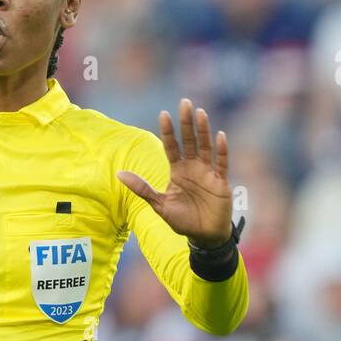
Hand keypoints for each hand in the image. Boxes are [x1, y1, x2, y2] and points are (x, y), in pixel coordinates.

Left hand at [117, 98, 232, 248]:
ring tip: (200, 113)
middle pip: (189, 141)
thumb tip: (118, 174)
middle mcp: (193, 168)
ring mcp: (208, 173)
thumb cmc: (182, 220)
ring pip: (205, 147)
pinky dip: (222, 151)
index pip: (172, 147)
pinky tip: (220, 135)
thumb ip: (142, 188)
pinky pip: (222, 163)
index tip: (163, 114)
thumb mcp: (159, 204)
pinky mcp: (221, 182)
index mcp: (178, 171)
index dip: (168, 132)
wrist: (204, 237)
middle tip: (185, 103)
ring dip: (203, 131)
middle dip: (187, 123)